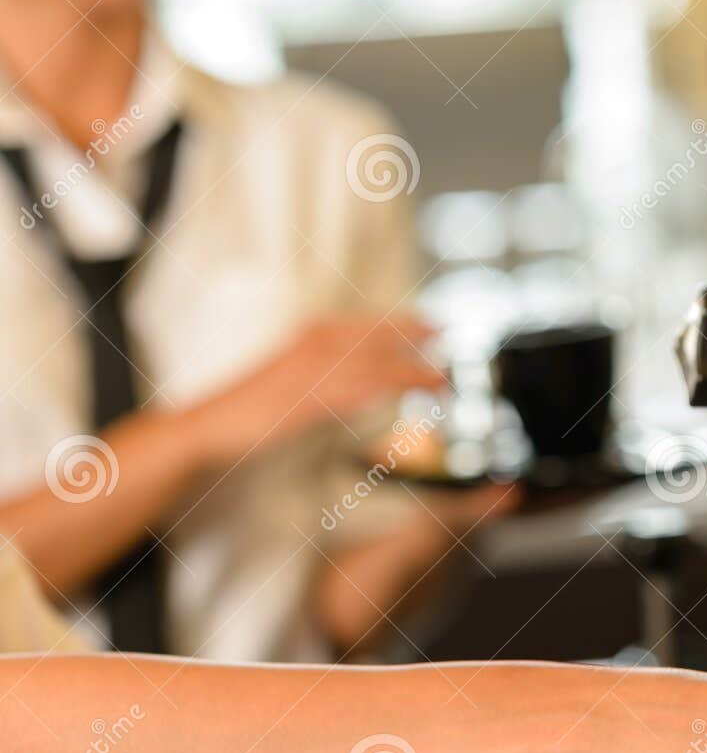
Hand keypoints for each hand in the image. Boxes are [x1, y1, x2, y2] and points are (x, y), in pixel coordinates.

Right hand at [189, 313, 443, 467]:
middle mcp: (311, 347)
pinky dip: (386, 387)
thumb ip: (326, 386)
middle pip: (374, 336)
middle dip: (414, 333)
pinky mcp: (305, 399)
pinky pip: (355, 390)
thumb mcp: (293, 391)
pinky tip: (407, 392)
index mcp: (308, 341)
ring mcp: (309, 372)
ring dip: (410, 368)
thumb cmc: (248, 415)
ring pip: (372, 363)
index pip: (364, 326)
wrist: (210, 428)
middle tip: (449, 331)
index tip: (431, 324)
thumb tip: (358, 392)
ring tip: (442, 376)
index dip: (400, 323)